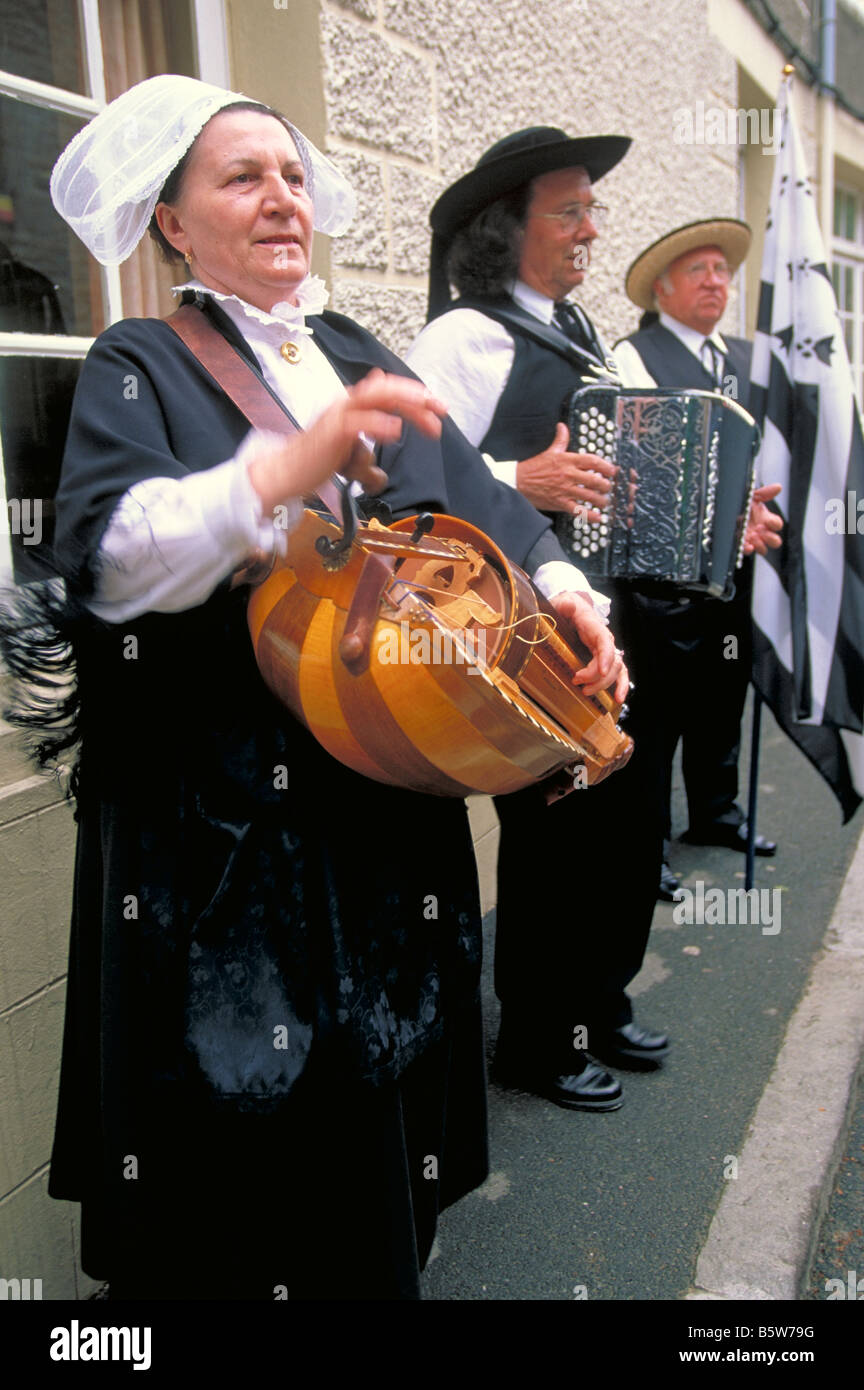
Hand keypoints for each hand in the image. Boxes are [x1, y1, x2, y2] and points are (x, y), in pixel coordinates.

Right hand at [247, 369, 447, 512]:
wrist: (288, 472)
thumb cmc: (319, 461)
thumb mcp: (354, 445)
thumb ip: (372, 432)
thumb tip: (394, 423)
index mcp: (353, 404)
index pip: (389, 391)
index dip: (416, 395)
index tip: (439, 409)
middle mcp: (347, 403)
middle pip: (387, 388)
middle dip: (418, 396)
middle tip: (441, 408)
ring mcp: (339, 415)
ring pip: (375, 396)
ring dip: (405, 402)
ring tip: (427, 414)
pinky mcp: (332, 432)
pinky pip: (358, 422)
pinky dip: (378, 423)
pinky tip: (396, 429)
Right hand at [516, 422, 615, 518]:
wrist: (518, 481)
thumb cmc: (533, 467)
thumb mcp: (549, 451)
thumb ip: (560, 439)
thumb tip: (562, 426)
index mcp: (567, 460)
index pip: (592, 461)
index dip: (605, 466)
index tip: (612, 471)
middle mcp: (568, 475)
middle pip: (594, 480)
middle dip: (605, 485)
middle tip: (608, 488)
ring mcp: (565, 489)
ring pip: (589, 496)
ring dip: (601, 500)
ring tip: (605, 502)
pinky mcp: (559, 502)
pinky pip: (578, 510)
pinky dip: (589, 515)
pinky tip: (598, 517)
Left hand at [547, 590, 629, 702]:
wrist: (571, 607)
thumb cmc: (566, 607)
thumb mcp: (561, 603)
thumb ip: (564, 605)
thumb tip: (569, 605)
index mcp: (594, 627)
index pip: (605, 641)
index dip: (606, 657)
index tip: (601, 671)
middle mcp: (604, 639)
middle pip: (611, 660)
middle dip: (596, 675)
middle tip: (576, 681)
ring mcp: (607, 650)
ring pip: (615, 669)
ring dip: (604, 684)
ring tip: (586, 691)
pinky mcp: (605, 659)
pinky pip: (618, 673)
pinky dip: (621, 685)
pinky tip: (618, 699)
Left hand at [742, 482, 783, 555]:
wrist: (725, 509)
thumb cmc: (742, 504)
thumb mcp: (752, 496)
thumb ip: (764, 493)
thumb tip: (778, 487)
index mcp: (766, 520)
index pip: (778, 525)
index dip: (775, 524)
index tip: (767, 521)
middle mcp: (761, 532)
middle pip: (775, 542)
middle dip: (770, 538)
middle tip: (760, 530)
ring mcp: (752, 540)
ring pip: (763, 550)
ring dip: (761, 545)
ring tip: (753, 536)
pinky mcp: (742, 545)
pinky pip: (748, 552)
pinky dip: (748, 550)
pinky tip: (747, 545)